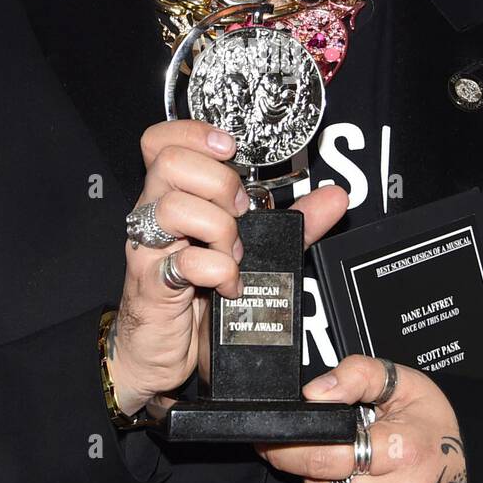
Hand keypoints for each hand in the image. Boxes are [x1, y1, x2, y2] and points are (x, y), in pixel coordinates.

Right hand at [110, 120, 350, 415]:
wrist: (160, 350)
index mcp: (172, 196)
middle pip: (171, 162)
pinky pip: (187, 264)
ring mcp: (148, 248)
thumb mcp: (247, 252)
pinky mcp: (151, 284)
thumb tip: (334, 198)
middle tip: (239, 213)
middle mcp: (153, 214)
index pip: (163, 140)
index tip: (230, 151)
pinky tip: (229, 285)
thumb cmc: (195, 295)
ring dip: (221, 230)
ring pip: (175, 207)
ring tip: (233, 254)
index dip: (195, 133)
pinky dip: (220, 273)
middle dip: (220, 183)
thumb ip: (290, 224)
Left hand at [254, 355, 467, 482]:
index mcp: (400, 447)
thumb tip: (314, 393)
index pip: (320, 456)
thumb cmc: (440, 426)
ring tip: (368, 471)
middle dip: (317, 467)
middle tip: (334, 450)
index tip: (273, 442)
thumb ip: (356, 376)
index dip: (289, 449)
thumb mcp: (405, 384)